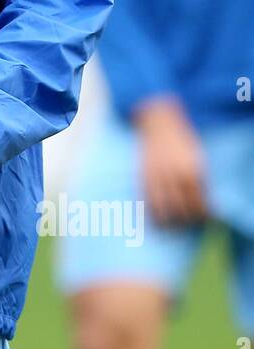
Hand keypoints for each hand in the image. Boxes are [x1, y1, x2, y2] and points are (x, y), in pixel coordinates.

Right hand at [133, 97, 207, 227]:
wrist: (158, 122)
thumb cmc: (182, 140)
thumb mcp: (197, 157)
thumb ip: (200, 180)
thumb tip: (205, 206)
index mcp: (191, 170)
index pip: (198, 204)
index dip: (202, 215)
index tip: (203, 218)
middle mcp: (173, 175)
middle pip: (181, 210)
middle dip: (186, 221)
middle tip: (188, 223)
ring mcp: (155, 176)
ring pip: (162, 210)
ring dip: (168, 223)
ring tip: (173, 226)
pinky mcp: (142, 176)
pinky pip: (146, 202)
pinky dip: (152, 214)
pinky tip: (157, 218)